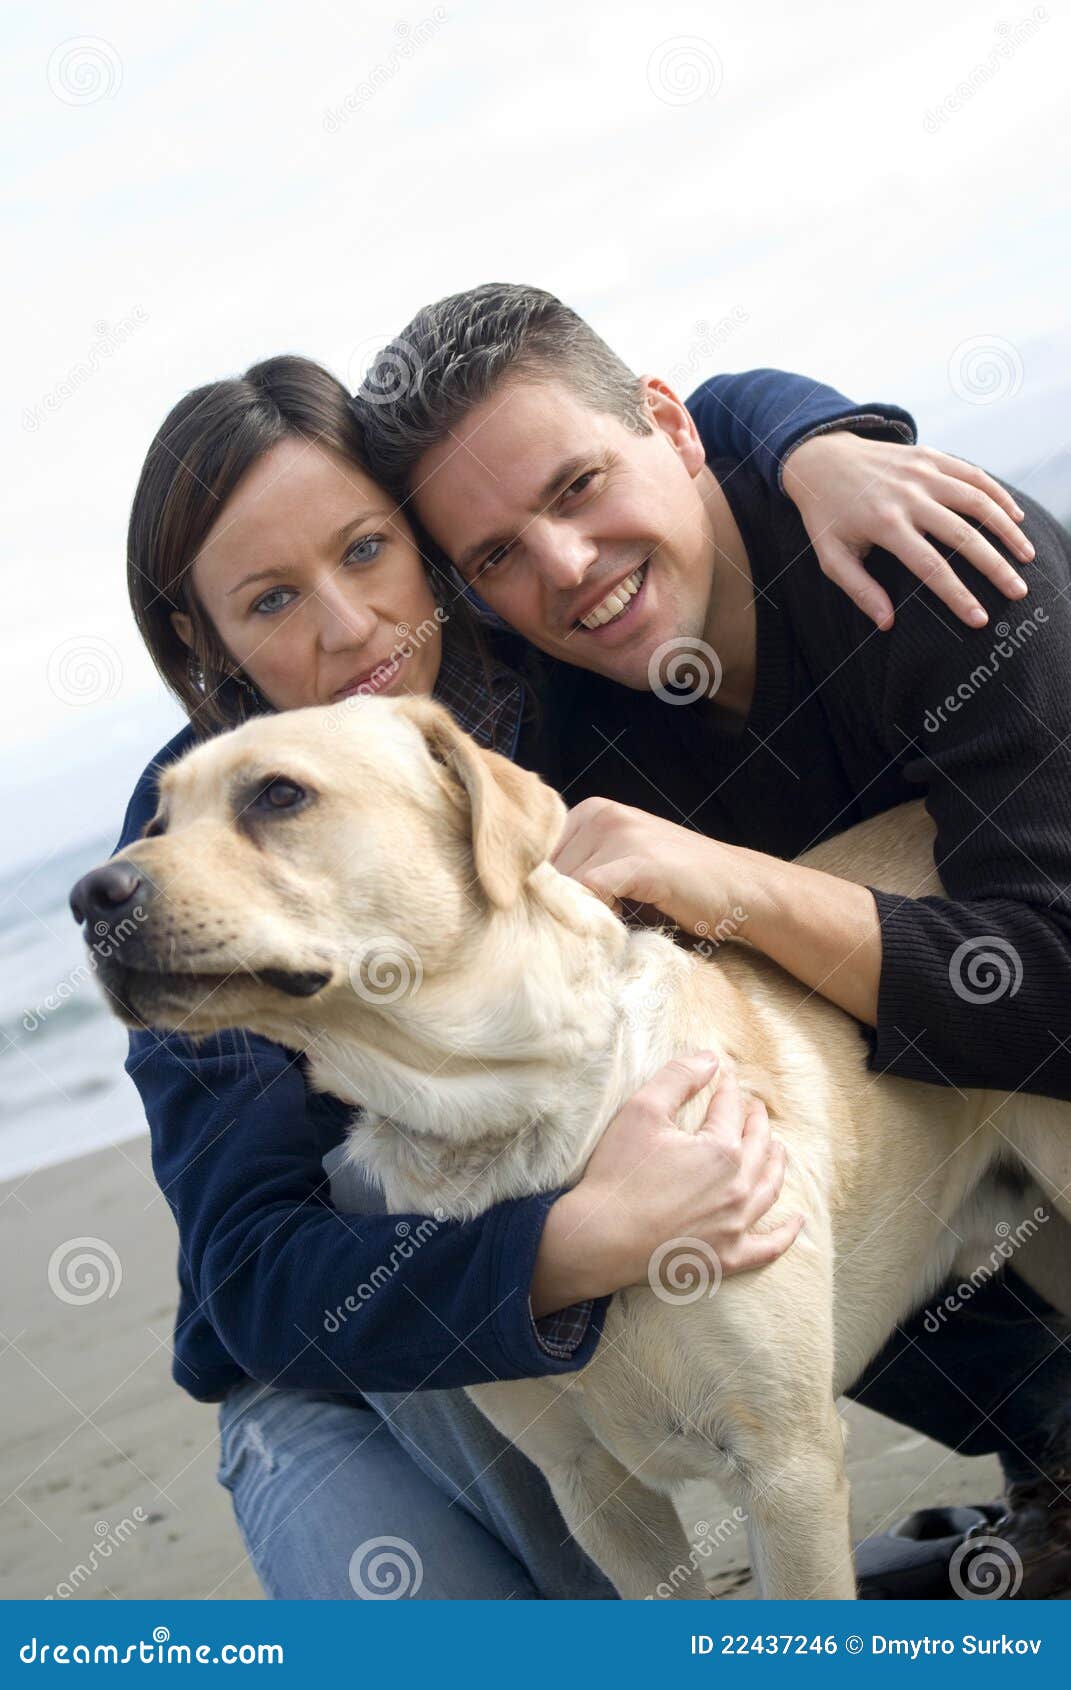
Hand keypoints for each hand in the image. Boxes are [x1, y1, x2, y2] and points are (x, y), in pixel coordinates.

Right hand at [531, 1054, 802, 1315]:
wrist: (600, 1239)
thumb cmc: (619, 1173)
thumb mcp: (642, 1110)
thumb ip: (679, 1078)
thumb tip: (712, 1059)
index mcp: (722, 1150)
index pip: (731, 1109)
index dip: (728, 1089)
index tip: (725, 1076)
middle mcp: (738, 1187)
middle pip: (759, 1146)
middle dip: (757, 1121)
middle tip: (755, 1108)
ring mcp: (736, 1226)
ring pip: (769, 1189)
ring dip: (777, 1164)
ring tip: (778, 1149)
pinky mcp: (727, 1257)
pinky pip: (769, 1246)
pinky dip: (786, 1233)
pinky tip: (797, 1222)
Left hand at [551, 796, 741, 937]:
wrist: (742, 889)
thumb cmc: (681, 886)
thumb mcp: (623, 866)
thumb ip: (582, 871)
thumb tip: (530, 901)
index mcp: (592, 811)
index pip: (537, 855)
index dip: (543, 891)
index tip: (558, 918)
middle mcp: (601, 813)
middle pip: (546, 870)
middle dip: (558, 904)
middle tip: (585, 929)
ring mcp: (620, 832)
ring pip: (565, 883)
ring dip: (579, 913)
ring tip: (606, 928)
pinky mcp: (638, 859)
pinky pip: (590, 891)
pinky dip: (596, 916)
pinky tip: (617, 926)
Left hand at [781, 432, 1032, 630]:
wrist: (821, 458)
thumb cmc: (827, 516)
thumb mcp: (831, 556)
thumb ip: (859, 590)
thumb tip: (887, 624)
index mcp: (884, 524)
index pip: (930, 566)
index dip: (957, 595)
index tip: (980, 619)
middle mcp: (908, 496)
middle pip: (961, 536)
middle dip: (994, 566)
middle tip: (1018, 592)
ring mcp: (922, 473)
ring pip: (976, 501)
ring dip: (1006, 529)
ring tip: (1026, 557)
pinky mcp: (931, 457)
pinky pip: (973, 474)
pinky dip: (998, 495)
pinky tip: (1016, 517)